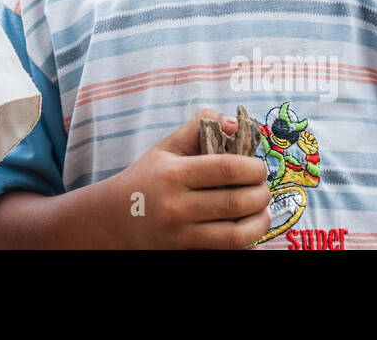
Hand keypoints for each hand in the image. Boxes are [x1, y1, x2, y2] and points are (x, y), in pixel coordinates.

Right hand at [98, 108, 271, 248]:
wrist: (113, 218)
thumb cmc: (146, 178)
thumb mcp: (166, 146)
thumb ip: (199, 126)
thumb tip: (235, 124)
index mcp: (174, 173)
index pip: (227, 168)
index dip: (253, 168)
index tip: (259, 167)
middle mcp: (176, 205)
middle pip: (236, 202)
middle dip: (261, 195)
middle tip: (263, 189)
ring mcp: (180, 234)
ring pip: (236, 235)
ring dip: (259, 222)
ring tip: (261, 211)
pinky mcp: (185, 252)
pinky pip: (225, 252)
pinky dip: (246, 244)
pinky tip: (250, 233)